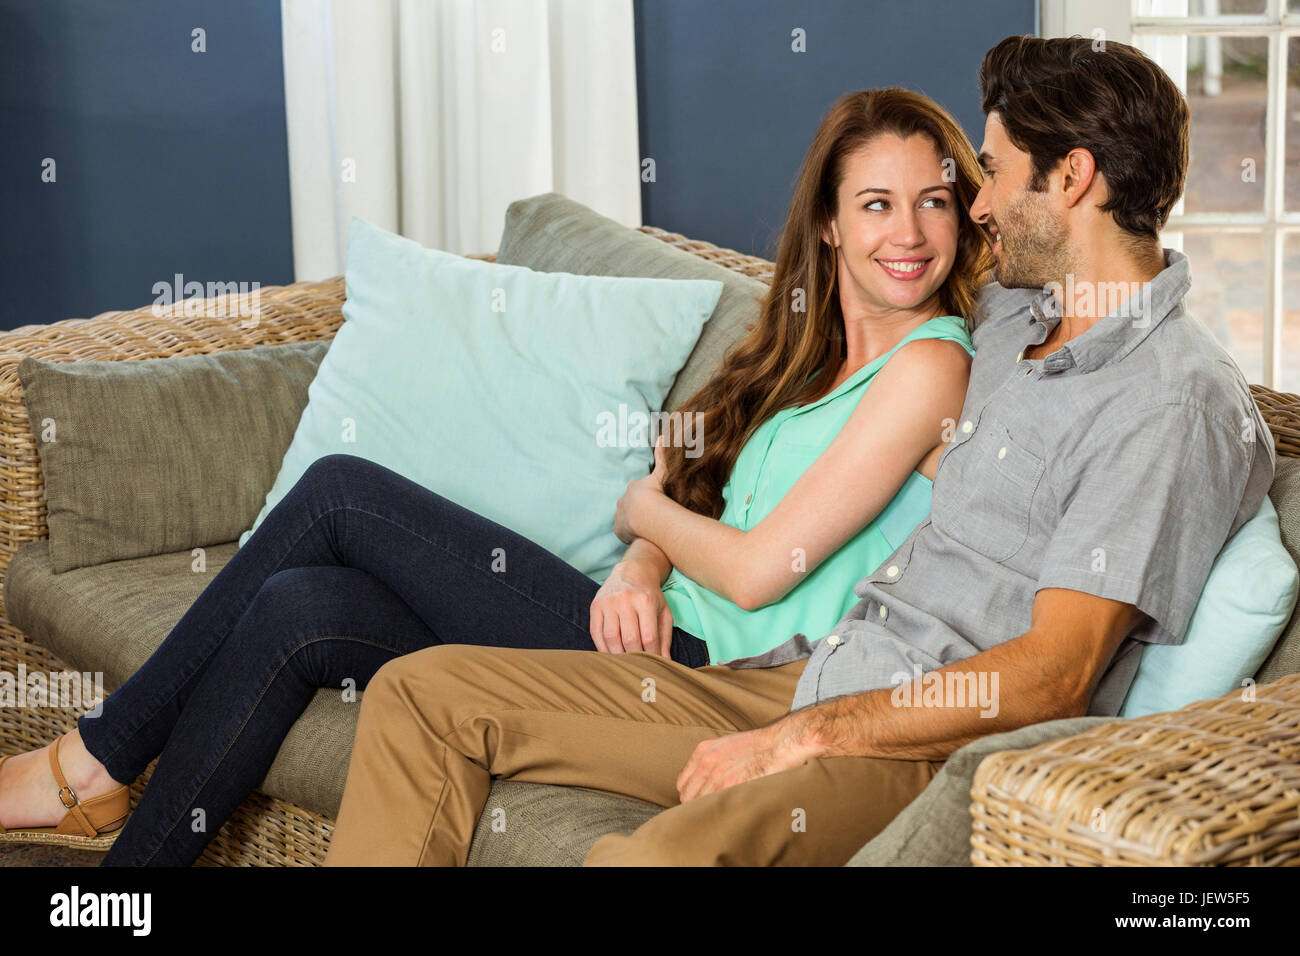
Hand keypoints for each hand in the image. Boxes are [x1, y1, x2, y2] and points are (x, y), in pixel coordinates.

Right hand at [589, 561, 673, 655]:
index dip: (651, 654)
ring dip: (618, 655)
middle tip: (638, 665)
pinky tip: (610, 653)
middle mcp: (625, 600)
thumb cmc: (650, 596)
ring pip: (611, 638)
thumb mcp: (663, 612)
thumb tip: (665, 662)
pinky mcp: (595, 605)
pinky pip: (596, 632)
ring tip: (625, 661)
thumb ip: (665, 637)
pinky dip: (602, 647)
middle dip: (635, 657)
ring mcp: (608, 602)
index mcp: (645, 601)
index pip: (648, 637)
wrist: (632, 572)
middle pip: (629, 639)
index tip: (653, 662)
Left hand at [613, 437, 669, 544]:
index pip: (638, 491)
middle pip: (630, 504)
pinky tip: (640, 535)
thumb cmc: (658, 494)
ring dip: (633, 522)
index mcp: (633, 487)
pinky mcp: (618, 529)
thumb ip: (662, 456)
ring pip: (625, 518)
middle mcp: (622, 500)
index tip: (654, 502)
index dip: (646, 497)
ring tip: (646, 527)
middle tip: (650, 516)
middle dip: (637, 509)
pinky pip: (624, 531)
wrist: (649, 516)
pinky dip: (630, 532)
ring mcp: (619, 515)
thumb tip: (662, 436)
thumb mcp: (662, 473)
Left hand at [675, 719, 815, 801]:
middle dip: (696, 806)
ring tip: (718, 817)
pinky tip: (728, 815)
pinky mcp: (732, 788)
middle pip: (688, 798)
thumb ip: (710, 762)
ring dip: (709, 812)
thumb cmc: (757, 746)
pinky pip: (717, 807)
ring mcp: (719, 777)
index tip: (697, 802)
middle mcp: (707, 764)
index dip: (690, 796)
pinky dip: (720, 813)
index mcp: (703, 752)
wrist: (778, 744)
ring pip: (701, 805)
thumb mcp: (724, 746)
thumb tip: (704, 783)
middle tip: (708, 813)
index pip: (683, 784)